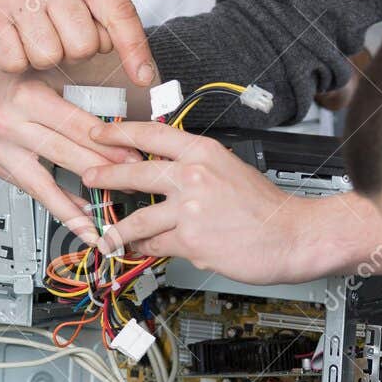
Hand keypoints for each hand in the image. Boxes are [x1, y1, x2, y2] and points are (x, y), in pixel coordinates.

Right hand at [0, 0, 157, 82]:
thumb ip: (107, 14)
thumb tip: (140, 67)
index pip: (120, 12)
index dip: (135, 49)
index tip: (143, 77)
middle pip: (84, 46)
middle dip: (73, 52)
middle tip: (56, 34)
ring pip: (50, 58)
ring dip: (43, 57)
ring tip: (31, 34)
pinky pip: (17, 63)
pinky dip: (15, 61)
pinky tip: (10, 39)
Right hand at [0, 65, 139, 241]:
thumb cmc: (24, 78)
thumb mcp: (56, 75)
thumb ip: (86, 99)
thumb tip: (122, 131)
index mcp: (27, 97)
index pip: (76, 127)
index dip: (107, 145)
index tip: (132, 158)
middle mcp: (8, 123)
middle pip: (63, 155)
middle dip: (100, 173)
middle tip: (127, 186)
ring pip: (43, 183)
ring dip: (73, 208)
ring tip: (96, 225)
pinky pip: (32, 189)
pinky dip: (57, 203)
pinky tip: (77, 215)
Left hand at [81, 120, 303, 280]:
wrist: (293, 235)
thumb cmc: (267, 207)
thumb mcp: (231, 169)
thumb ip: (196, 169)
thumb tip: (167, 174)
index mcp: (204, 152)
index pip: (151, 135)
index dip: (119, 133)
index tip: (98, 133)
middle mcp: (193, 176)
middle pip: (133, 172)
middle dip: (104, 177)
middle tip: (88, 177)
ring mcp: (190, 209)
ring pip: (137, 218)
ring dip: (117, 228)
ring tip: (106, 232)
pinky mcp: (191, 241)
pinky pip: (155, 245)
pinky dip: (145, 248)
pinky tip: (138, 249)